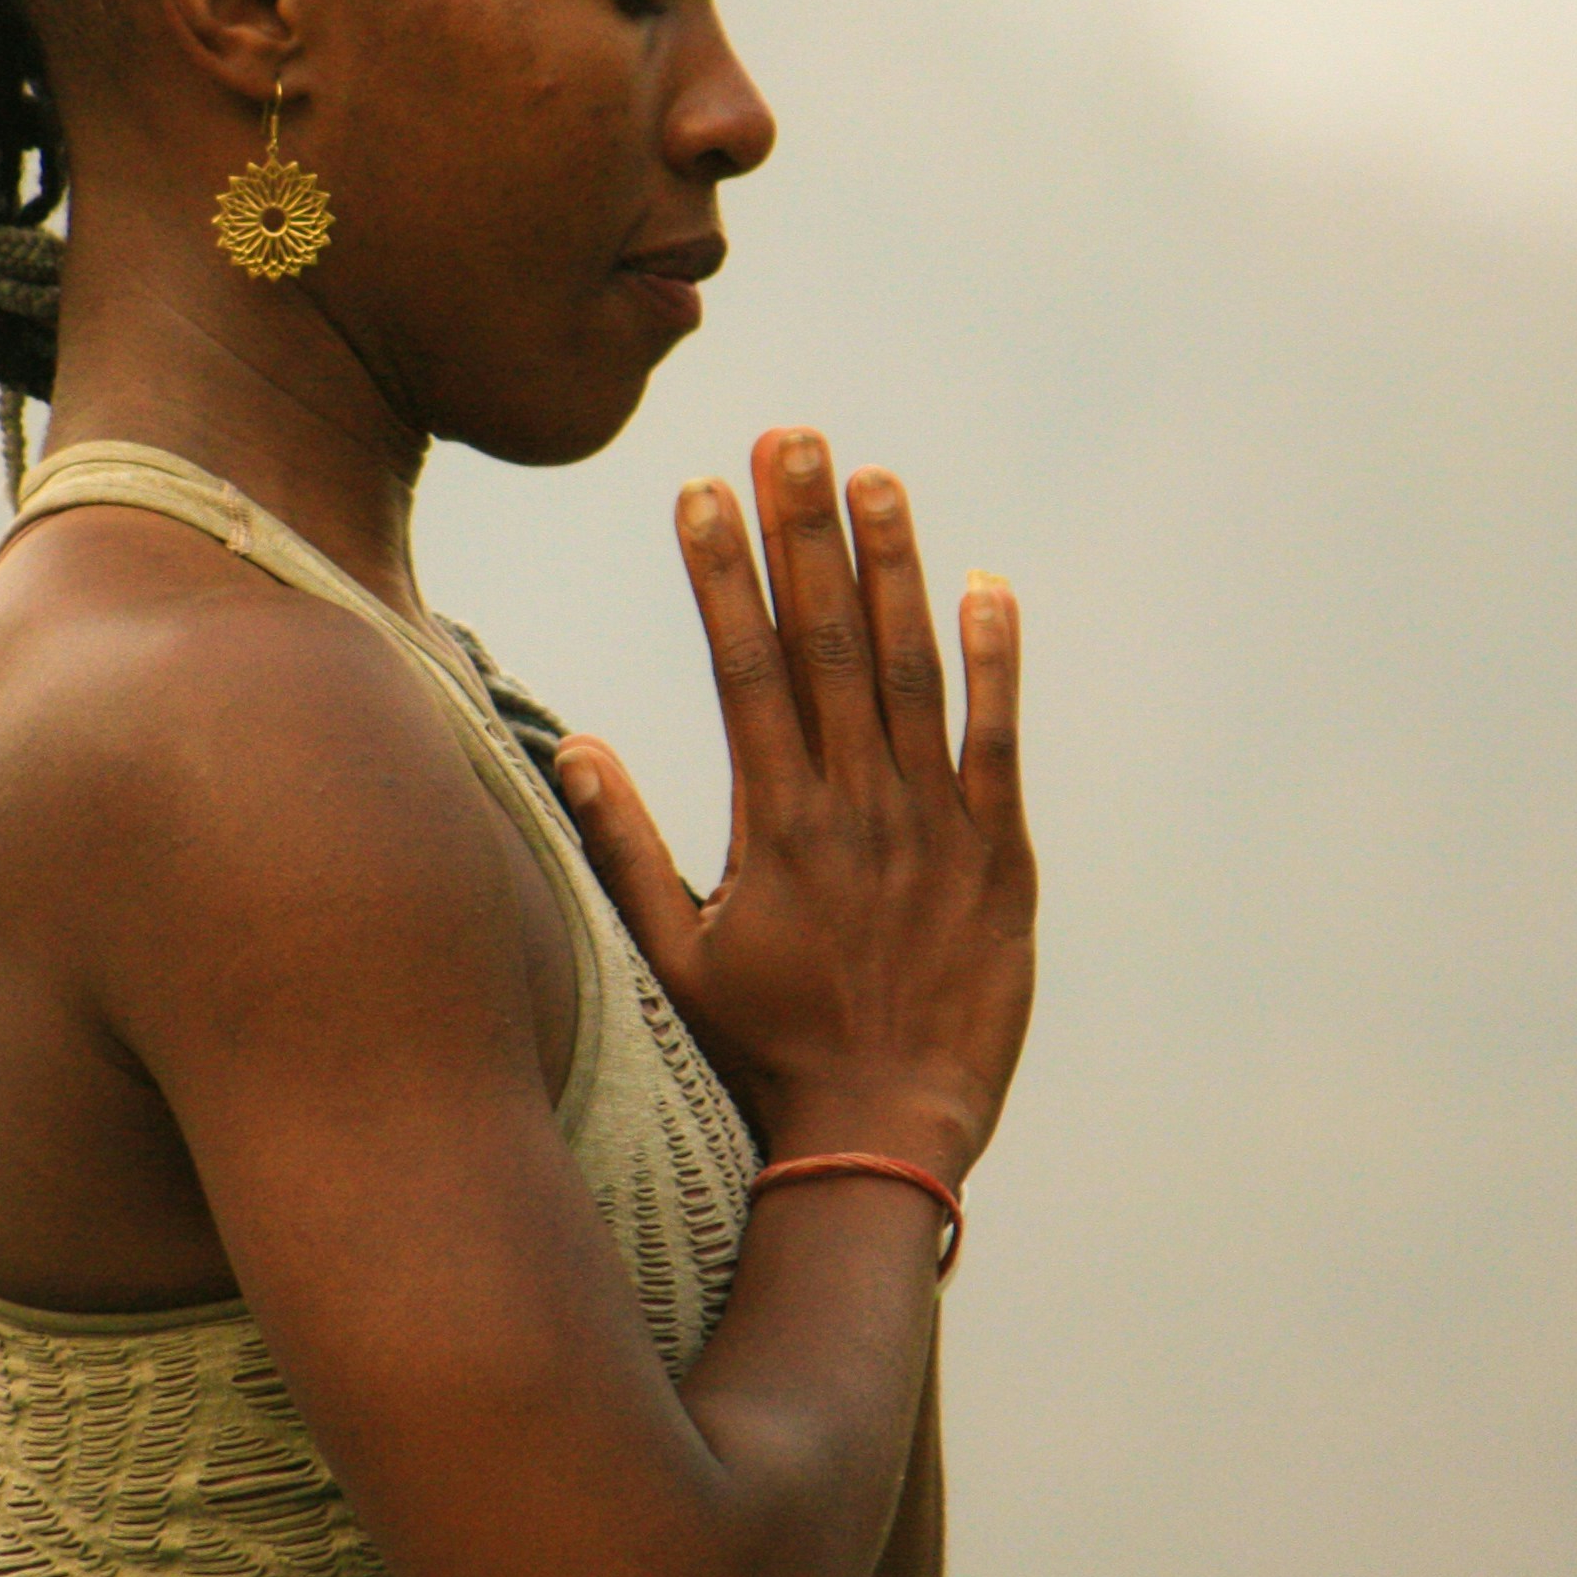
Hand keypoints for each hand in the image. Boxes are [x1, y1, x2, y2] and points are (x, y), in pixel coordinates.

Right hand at [554, 428, 1034, 1181]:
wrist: (880, 1138)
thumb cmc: (764, 1055)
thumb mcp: (672, 959)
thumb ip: (623, 848)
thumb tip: (576, 744)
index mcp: (773, 825)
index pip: (742, 668)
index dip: (723, 573)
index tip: (702, 490)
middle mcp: (853, 809)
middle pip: (824, 643)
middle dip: (803, 533)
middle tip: (790, 437)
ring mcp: (933, 828)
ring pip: (910, 672)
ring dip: (893, 569)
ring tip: (874, 479)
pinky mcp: (999, 858)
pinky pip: (999, 743)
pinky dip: (997, 664)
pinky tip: (987, 588)